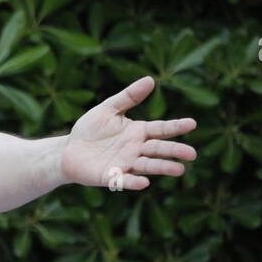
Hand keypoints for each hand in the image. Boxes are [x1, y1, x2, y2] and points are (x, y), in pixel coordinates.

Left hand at [60, 76, 197, 189]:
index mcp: (138, 132)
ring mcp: (125, 164)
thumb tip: (151, 79)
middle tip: (192, 154)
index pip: (161, 129)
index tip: (192, 123)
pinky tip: (144, 183)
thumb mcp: (108, 109)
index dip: (176, 126)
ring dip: (162, 167)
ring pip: (147, 165)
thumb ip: (128, 96)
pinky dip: (134, 181)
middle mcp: (136, 149)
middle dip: (174, 151)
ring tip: (178, 169)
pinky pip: (124, 180)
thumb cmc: (90, 129)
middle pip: (158, 149)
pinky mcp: (111, 176)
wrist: (68, 150)